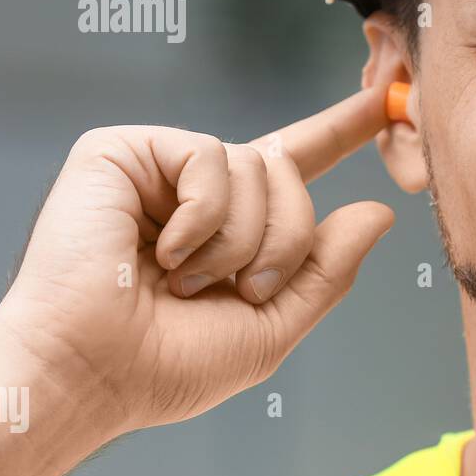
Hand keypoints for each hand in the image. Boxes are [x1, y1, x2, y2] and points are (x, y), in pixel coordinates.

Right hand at [0, 87, 396, 434]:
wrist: (90, 375)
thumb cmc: (167, 364)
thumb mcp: (271, 324)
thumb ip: (328, 268)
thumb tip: (378, 211)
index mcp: (231, 226)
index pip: (295, 166)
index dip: (340, 131)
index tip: (384, 101)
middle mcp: (199, 191)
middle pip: (291, 174)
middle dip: (285, 242)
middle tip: (238, 289)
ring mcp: (160, 169)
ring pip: (258, 166)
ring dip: (239, 239)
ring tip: (185, 279)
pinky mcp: (122, 151)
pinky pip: (210, 156)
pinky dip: (202, 216)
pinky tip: (163, 253)